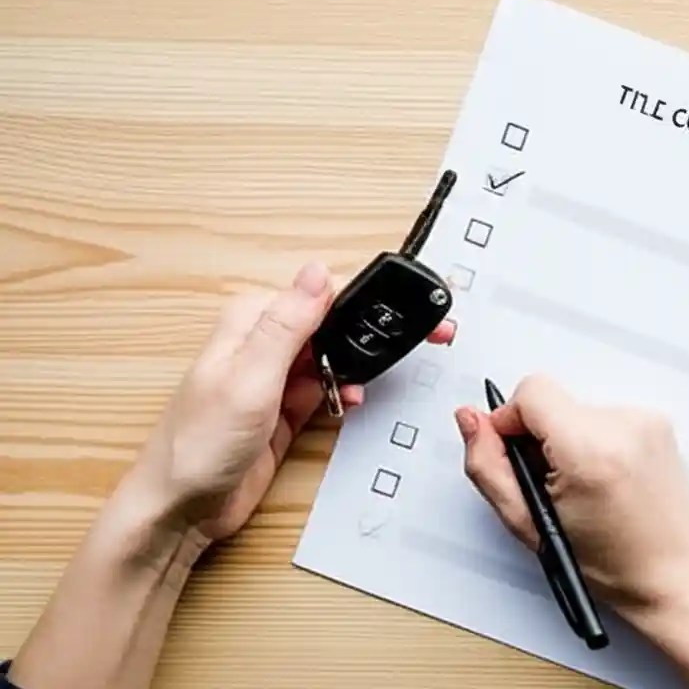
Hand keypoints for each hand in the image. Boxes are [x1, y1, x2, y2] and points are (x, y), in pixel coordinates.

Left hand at [129, 261, 454, 542]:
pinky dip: (341, 394)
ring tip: (371, 379)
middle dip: (369, 333)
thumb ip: (286, 325)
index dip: (363, 300)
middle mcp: (260, 346)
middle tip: (413, 339)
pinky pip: (324, 390)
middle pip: (329, 325)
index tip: (400, 309)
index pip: (318, 296)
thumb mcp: (249, 378)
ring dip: (355, 369)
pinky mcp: (281, 410)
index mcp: (249, 324)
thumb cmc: (195, 447)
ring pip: (332, 358)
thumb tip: (316, 273)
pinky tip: (347, 401)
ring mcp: (272, 380)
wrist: (180, 510)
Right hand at [455, 375, 688, 688]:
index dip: (510, 421)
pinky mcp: (658, 424)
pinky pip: (604, 417)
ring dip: (568, 440)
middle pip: (553, 401)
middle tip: (552, 484)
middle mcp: (624, 426)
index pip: (532, 392)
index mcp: (590, 449)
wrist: (672, 577)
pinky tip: (604, 481)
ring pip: (576, 410)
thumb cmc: (610, 564)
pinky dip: (594, 442)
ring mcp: (646, 422)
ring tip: (582, 488)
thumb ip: (489, 467)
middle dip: (540, 437)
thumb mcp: (530, 525)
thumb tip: (470, 420)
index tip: (515, 455)